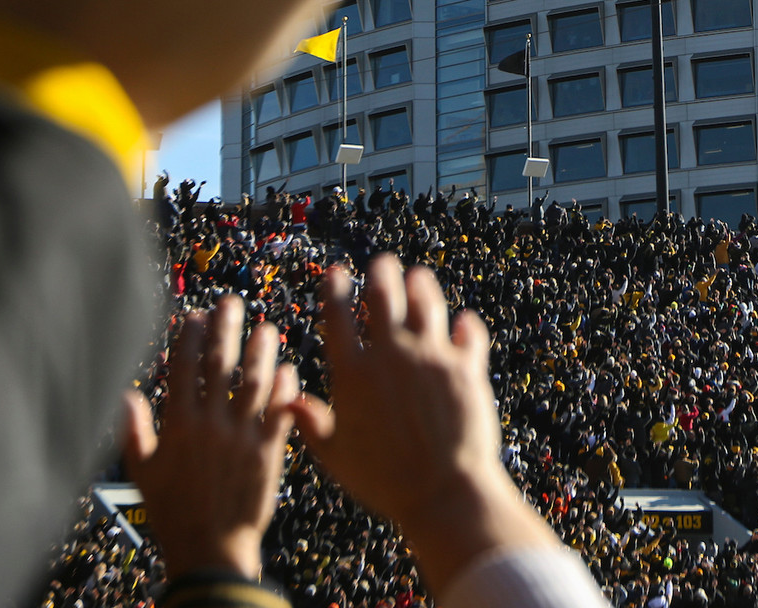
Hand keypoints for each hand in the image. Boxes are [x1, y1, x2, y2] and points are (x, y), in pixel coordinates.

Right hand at [120, 296, 296, 579]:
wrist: (209, 548)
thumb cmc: (172, 512)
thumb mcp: (142, 472)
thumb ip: (134, 431)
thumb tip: (125, 394)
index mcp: (179, 426)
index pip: (183, 370)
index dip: (189, 339)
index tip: (195, 316)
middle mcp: (212, 425)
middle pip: (220, 367)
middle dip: (225, 331)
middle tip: (232, 304)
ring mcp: (242, 437)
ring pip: (254, 383)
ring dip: (261, 353)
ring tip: (266, 328)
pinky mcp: (268, 452)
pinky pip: (280, 413)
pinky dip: (286, 390)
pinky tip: (290, 370)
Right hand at [292, 255, 556, 594]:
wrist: (442, 493)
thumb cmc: (384, 482)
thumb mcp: (337, 457)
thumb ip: (312, 425)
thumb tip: (289, 401)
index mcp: (354, 374)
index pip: (338, 317)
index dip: (335, 290)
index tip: (335, 273)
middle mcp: (392, 355)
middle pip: (384, 294)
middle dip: (380, 272)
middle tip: (381, 263)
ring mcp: (432, 357)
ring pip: (426, 302)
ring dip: (420, 285)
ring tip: (417, 277)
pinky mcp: (467, 367)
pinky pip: (469, 333)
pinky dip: (465, 325)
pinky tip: (463, 321)